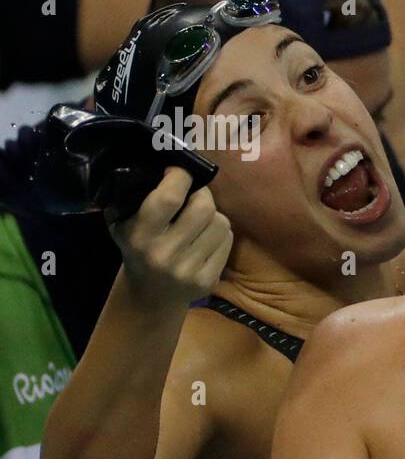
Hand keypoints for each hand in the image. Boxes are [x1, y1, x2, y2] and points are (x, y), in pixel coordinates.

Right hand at [108, 166, 232, 304]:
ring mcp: (189, 270)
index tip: (179, 171)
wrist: (150, 295)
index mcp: (140, 236)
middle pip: (204, 207)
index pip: (169, 197)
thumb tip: (160, 163)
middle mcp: (165, 254)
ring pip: (221, 222)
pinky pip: (227, 241)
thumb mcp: (122, 223)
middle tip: (195, 194)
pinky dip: (220, 233)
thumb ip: (134, 196)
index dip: (180, 176)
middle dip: (202, 194)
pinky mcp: (208, 280)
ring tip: (199, 219)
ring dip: (213, 215)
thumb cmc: (137, 249)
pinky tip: (205, 237)